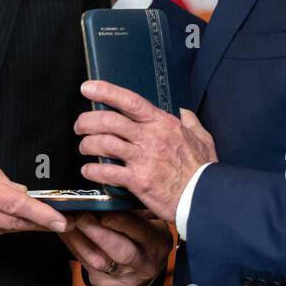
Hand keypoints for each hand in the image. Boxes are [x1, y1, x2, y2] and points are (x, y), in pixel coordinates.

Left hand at [61, 210, 170, 285]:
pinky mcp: (107, 285)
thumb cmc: (143, 239)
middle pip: (120, 250)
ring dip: (79, 239)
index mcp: (157, 242)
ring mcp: (125, 277)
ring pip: (99, 260)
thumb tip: (111, 188)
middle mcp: (144, 263)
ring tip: (67, 222)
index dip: (119, 219)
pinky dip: (74, 248)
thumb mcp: (149, 223)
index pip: (140, 230)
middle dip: (97, 232)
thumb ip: (135, 210)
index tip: (101, 207)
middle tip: (80, 215)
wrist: (141, 272)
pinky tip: (67, 234)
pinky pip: (86, 266)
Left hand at [74, 79, 217, 223]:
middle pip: (109, 121)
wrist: (205, 197)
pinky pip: (108, 172)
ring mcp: (143, 159)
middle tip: (80, 125)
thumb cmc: (203, 170)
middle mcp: (151, 138)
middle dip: (87, 121)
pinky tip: (88, 171)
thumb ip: (192, 122)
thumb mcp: (203, 139)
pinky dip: (93, 171)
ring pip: (105, 144)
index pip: (130, 100)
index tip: (88, 88)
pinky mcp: (139, 181)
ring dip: (88, 145)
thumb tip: (185, 112)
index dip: (106, 91)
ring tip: (84, 148)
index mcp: (163, 124)